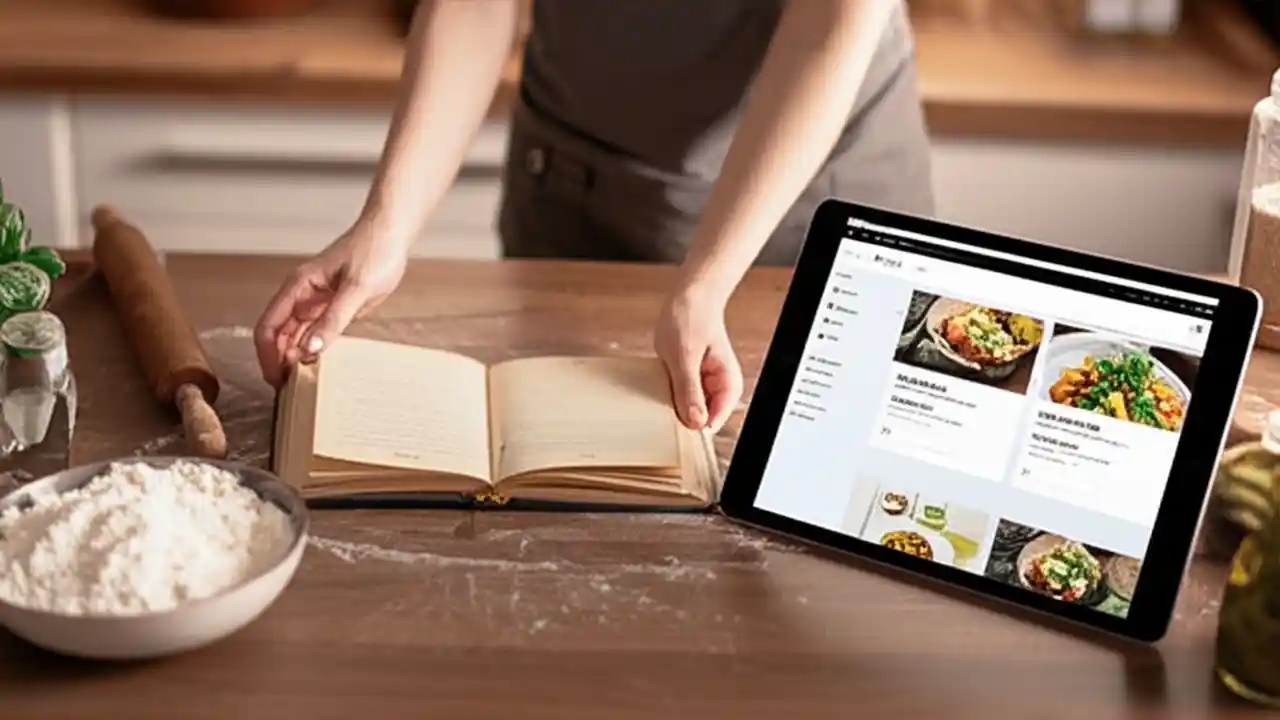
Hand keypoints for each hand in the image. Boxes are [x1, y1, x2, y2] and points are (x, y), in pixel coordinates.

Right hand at [254, 223, 407, 385]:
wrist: (391, 234)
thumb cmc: (374, 252)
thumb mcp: (357, 289)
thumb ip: (333, 319)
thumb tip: (308, 350)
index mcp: (298, 288)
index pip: (268, 327)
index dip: (267, 356)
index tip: (276, 381)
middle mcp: (301, 295)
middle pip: (278, 335)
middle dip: (278, 362)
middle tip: (290, 392)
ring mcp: (316, 301)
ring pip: (295, 336)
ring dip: (294, 358)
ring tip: (301, 385)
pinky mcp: (332, 306)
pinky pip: (315, 332)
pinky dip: (312, 349)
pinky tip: (317, 366)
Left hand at [654, 284, 742, 433]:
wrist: (689, 295)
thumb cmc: (691, 318)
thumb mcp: (685, 357)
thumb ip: (689, 391)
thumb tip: (695, 422)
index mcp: (727, 385)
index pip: (713, 423)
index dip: (691, 429)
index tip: (670, 428)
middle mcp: (718, 388)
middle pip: (699, 419)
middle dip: (679, 416)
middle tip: (660, 404)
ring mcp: (704, 384)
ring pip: (687, 409)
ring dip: (671, 403)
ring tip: (662, 386)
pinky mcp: (690, 379)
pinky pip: (678, 396)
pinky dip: (667, 393)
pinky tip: (659, 382)